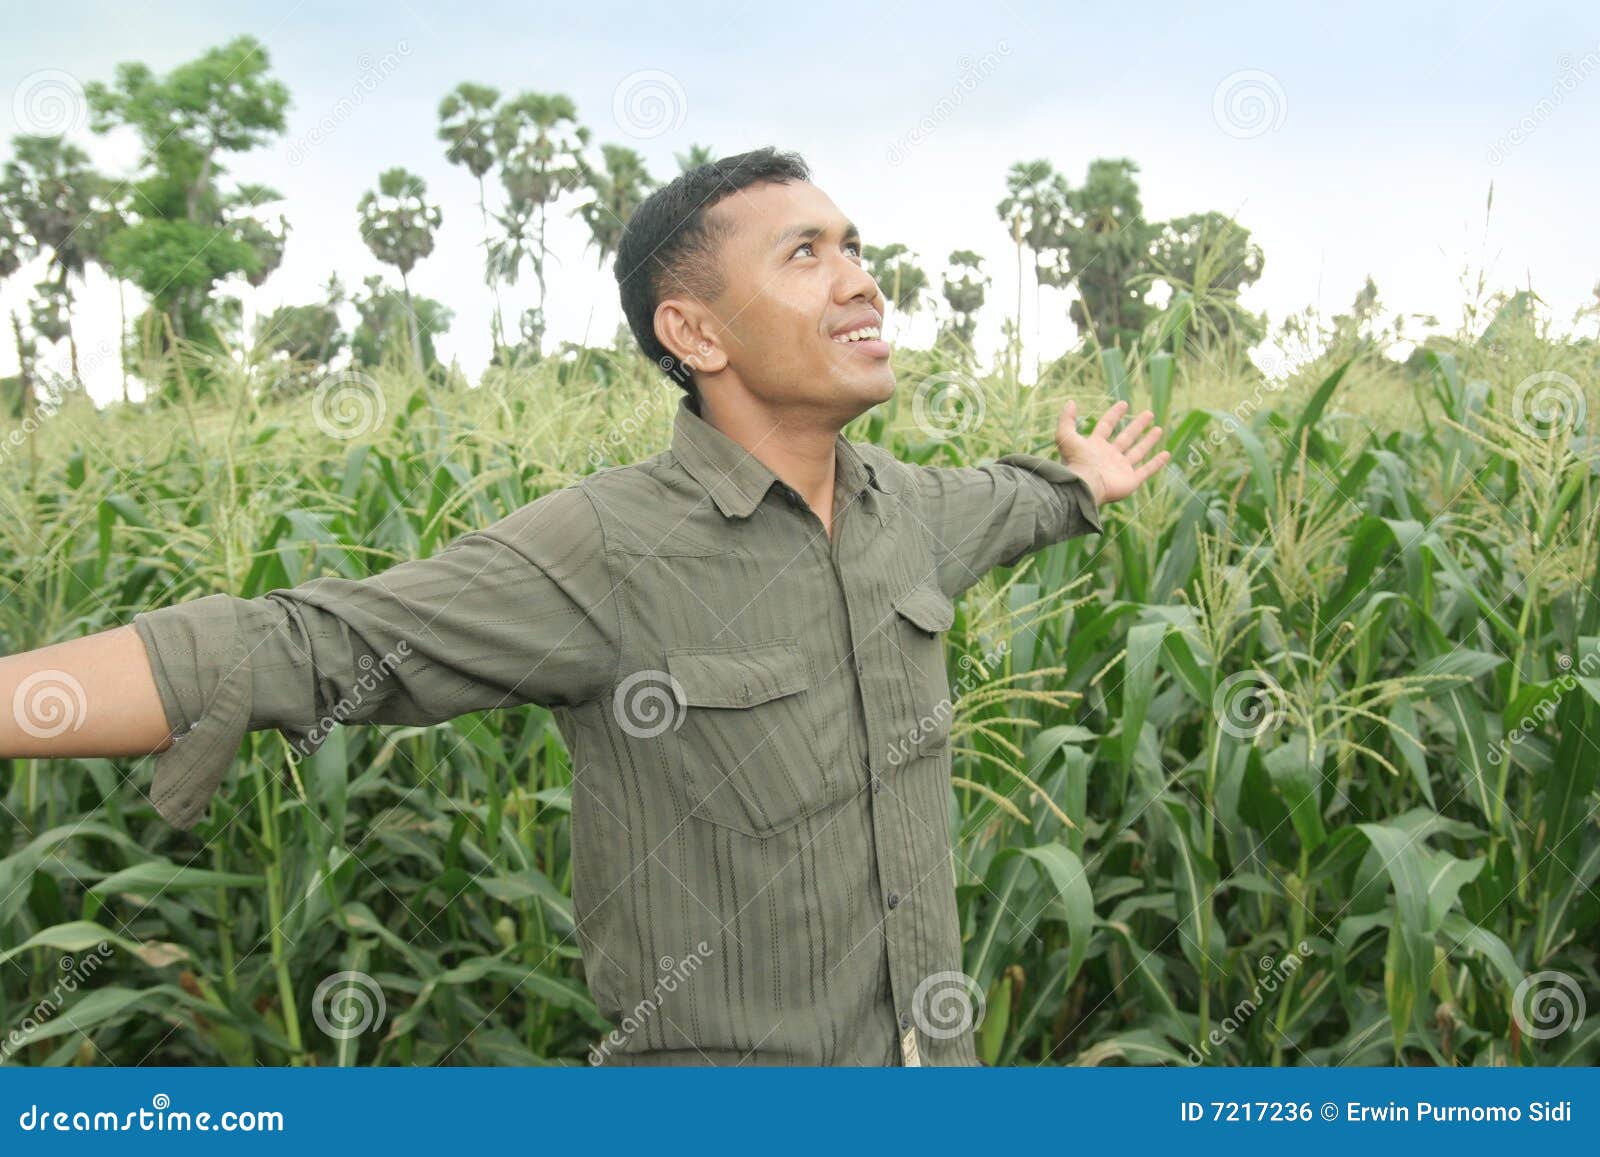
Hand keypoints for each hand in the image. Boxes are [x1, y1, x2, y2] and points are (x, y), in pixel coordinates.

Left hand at [1055, 399, 1170, 505]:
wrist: (1084, 486)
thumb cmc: (1075, 462)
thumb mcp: (1065, 436)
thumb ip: (1066, 419)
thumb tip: (1070, 402)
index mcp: (1094, 447)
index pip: (1106, 426)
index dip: (1114, 415)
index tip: (1124, 404)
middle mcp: (1109, 457)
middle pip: (1126, 437)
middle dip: (1137, 426)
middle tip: (1149, 413)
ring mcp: (1120, 469)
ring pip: (1138, 452)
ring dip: (1148, 441)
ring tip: (1158, 429)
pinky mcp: (1130, 481)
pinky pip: (1146, 471)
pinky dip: (1156, 463)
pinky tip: (1166, 454)